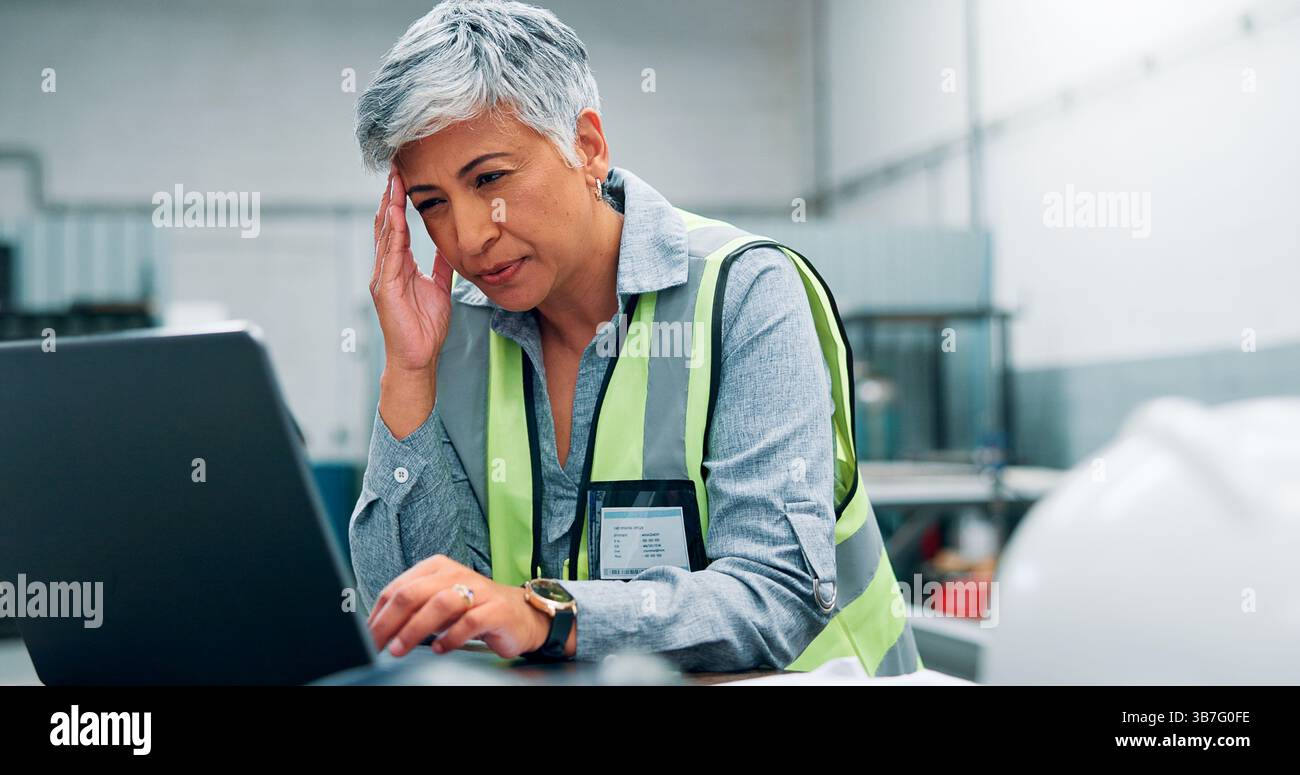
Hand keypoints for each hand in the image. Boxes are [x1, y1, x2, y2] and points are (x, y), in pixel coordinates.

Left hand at [367, 555, 567, 659]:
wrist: (521, 615)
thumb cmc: (473, 611)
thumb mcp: (438, 607)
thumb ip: (412, 612)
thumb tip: (375, 630)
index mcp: (436, 568)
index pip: (397, 589)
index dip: (378, 615)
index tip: (366, 639)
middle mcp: (455, 574)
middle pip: (413, 594)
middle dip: (389, 623)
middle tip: (376, 646)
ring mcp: (478, 590)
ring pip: (439, 605)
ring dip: (415, 629)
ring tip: (400, 649)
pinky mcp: (496, 609)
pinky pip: (469, 621)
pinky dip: (450, 637)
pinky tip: (439, 649)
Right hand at [371, 162, 453, 436]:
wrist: (419, 356)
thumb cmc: (426, 326)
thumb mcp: (440, 287)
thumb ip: (442, 265)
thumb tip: (450, 245)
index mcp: (399, 266)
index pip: (397, 227)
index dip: (398, 202)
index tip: (403, 178)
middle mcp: (387, 268)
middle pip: (386, 225)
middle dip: (389, 197)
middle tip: (394, 169)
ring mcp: (383, 277)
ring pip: (385, 235)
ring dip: (388, 208)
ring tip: (393, 184)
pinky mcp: (385, 288)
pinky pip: (389, 255)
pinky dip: (391, 234)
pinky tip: (393, 216)